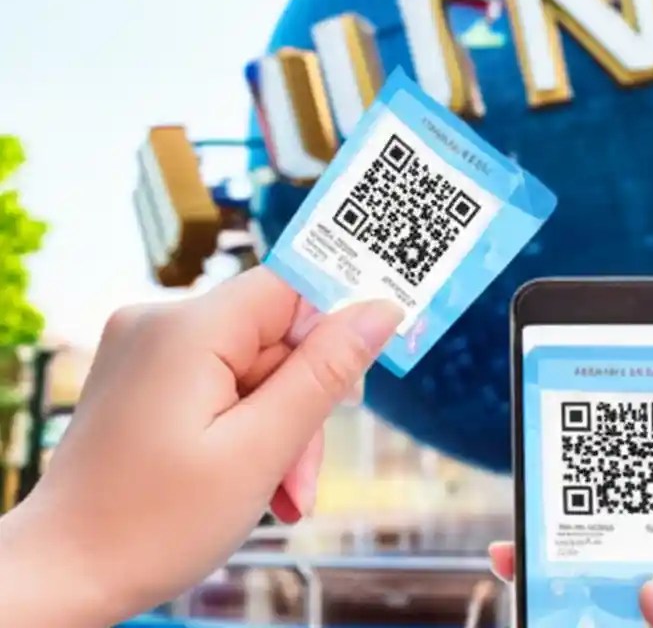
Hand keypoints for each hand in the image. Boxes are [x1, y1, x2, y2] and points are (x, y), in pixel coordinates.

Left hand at [0, 267, 401, 626]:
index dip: (337, 323)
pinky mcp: (147, 377)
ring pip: (257, 368)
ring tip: (276, 494)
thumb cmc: (153, 524)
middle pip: (277, 338)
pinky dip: (247, 428)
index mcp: (185, 329)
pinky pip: (224, 383)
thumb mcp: (260, 450)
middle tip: (300, 481)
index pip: (291, 286)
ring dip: (279, 429)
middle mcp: (160, 323)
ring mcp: (149, 350)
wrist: (64, 575)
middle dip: (303, 407)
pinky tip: (249, 479)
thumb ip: (324, 373)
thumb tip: (380, 310)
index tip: (364, 372)